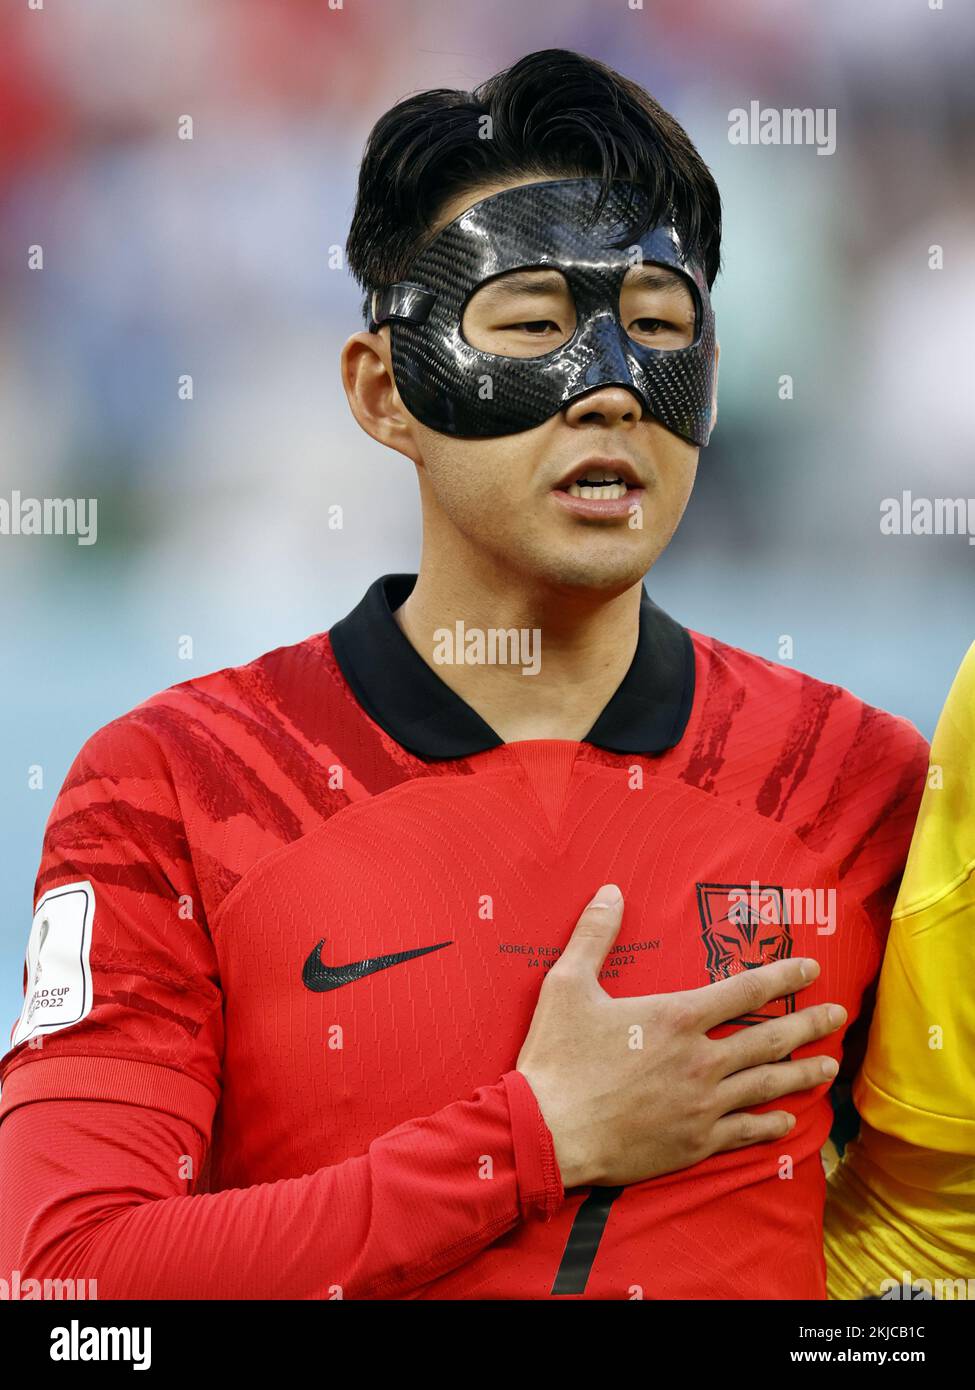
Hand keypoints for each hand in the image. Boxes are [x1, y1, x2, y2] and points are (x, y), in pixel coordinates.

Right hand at [516, 883, 844, 1187]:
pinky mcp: (694, 1143)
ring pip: (767, 1086)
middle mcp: (701, 1060)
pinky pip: (746, 1132)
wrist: (547, 1132)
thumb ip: (594, 936)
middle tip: (838, 1017)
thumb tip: (610, 891)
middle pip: (770, 1038)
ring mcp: (702, 1105)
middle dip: (809, 1025)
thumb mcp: (566, 985)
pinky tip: (788, 1121)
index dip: (783, 976)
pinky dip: (771, 1124)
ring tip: (829, 1068)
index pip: (745, 990)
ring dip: (802, 1074)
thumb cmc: (556, 1057)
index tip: (812, 969)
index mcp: (676, 1018)